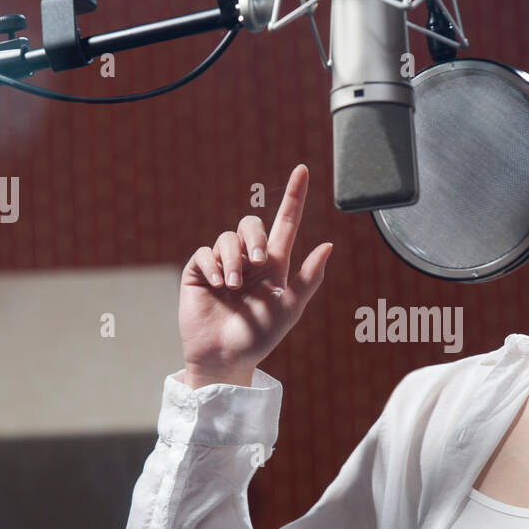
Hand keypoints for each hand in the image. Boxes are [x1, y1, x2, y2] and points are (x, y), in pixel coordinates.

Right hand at [178, 164, 333, 385]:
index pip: (286, 224)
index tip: (303, 170)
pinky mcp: (199, 272)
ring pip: (227, 238)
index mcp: (274, 266)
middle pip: (251, 223)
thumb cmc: (259, 337)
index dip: (294, 196)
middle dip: (253, 236)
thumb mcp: (289, 309)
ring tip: (233, 286)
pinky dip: (214, 265)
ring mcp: (223, 265)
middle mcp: (248, 260)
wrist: (225, 358)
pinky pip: (205, 253)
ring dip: (233, 259)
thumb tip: (328, 245)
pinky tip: (219, 284)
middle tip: (257, 261)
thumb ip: (308, 278)